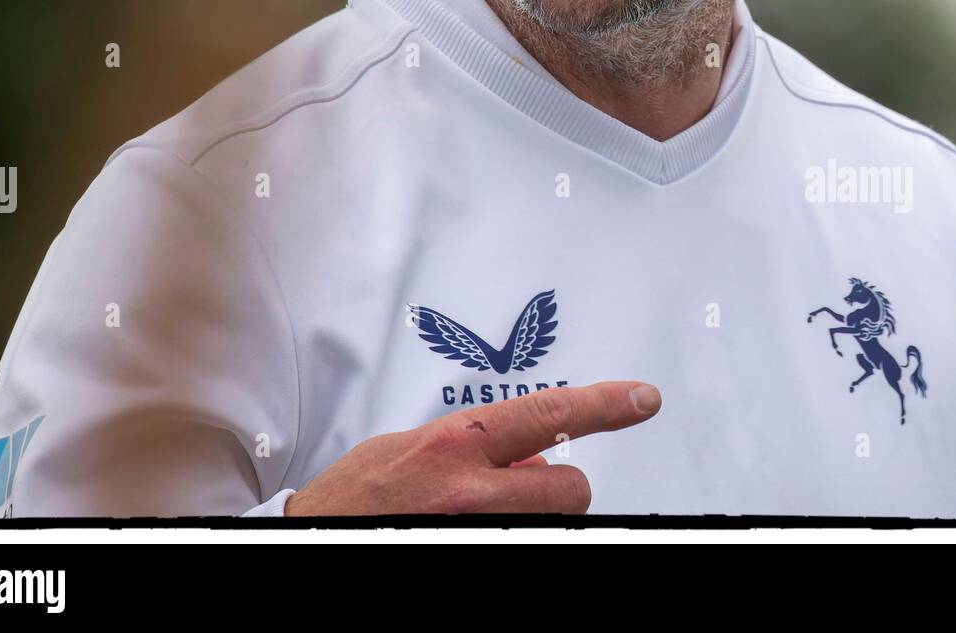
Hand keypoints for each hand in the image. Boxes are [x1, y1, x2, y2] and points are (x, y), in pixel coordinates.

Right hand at [283, 380, 661, 515]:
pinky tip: (470, 528)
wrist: (313, 542)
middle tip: (526, 493)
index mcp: (455, 444)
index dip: (604, 405)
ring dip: (532, 518)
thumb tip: (522, 453)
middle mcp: (471, 490)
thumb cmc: (354, 500)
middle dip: (560, 491)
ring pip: (551, 525)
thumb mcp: (407, 449)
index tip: (643, 398)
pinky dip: (514, 535)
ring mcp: (476, 533)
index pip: (548, 413)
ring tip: (482, 514)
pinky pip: (526, 544)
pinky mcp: (474, 556)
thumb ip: (467, 446)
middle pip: (571, 489)